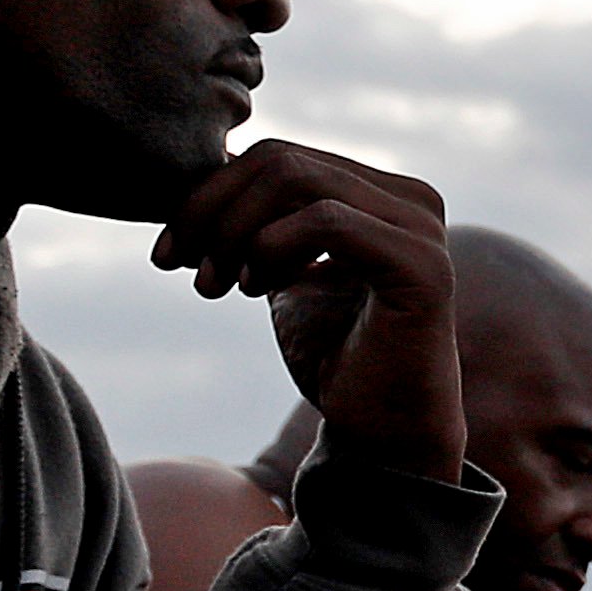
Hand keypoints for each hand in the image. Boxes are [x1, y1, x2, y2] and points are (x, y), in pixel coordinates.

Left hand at [157, 141, 462, 483]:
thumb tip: (204, 173)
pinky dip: (272, 248)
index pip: (279, 156)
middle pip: (281, 159)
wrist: (380, 433)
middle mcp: (411, 199)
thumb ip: (260, 222)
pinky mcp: (422, 266)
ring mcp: (421, 229)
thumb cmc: (334, 357)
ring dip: (234, 230)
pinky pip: (327, 222)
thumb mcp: (279, 272)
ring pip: (297, 179)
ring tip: (214, 285)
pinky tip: (254, 289)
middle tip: (180, 264)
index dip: (211, 193)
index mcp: (381, 193)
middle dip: (213, 209)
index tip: (169, 251)